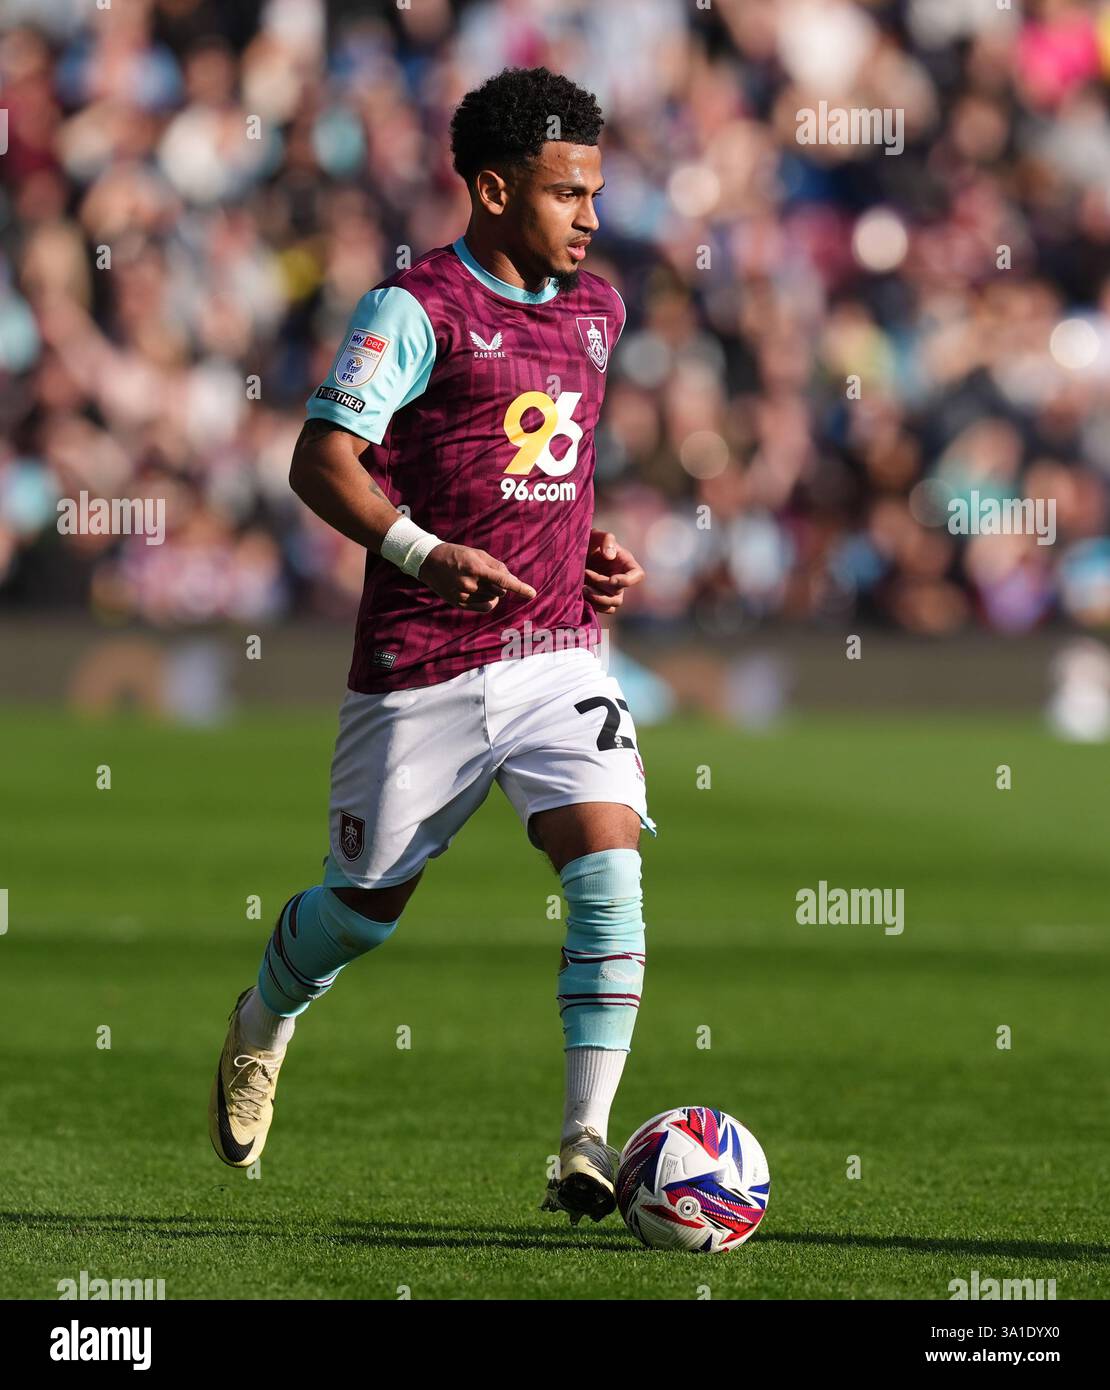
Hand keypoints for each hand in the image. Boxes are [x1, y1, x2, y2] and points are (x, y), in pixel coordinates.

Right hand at [419, 543, 535, 612]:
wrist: (429, 562)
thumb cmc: (458, 554)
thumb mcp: (478, 554)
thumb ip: (498, 566)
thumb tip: (514, 580)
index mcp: (475, 568)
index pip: (502, 580)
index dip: (519, 587)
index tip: (532, 593)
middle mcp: (469, 584)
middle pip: (499, 591)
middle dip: (500, 585)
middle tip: (487, 575)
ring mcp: (463, 595)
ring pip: (493, 600)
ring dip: (493, 593)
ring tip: (479, 582)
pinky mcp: (459, 603)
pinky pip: (484, 608)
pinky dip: (488, 602)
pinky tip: (480, 593)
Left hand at [583, 529, 644, 614]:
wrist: (572, 553)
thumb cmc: (588, 541)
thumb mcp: (596, 535)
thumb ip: (606, 539)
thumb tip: (609, 556)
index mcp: (626, 563)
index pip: (637, 576)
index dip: (626, 581)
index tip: (611, 579)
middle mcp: (621, 579)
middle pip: (619, 591)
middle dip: (601, 584)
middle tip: (585, 573)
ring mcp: (611, 591)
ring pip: (613, 604)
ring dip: (597, 598)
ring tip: (582, 588)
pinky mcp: (601, 599)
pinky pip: (604, 610)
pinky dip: (595, 606)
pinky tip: (582, 595)